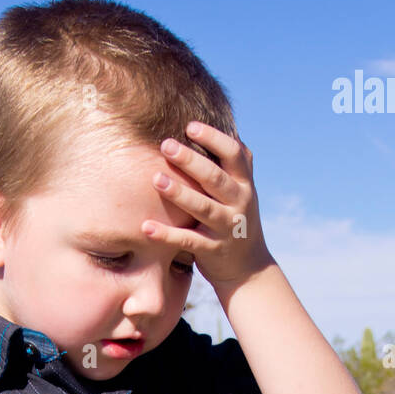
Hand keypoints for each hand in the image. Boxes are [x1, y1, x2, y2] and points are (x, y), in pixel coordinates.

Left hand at [143, 120, 272, 290]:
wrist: (248, 268)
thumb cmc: (235, 219)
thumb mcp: (242, 191)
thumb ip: (235, 165)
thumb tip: (226, 124)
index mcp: (244, 184)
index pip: (234, 154)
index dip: (213, 138)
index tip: (190, 127)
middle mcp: (239, 204)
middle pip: (215, 178)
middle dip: (191, 160)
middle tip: (166, 145)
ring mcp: (226, 228)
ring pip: (203, 208)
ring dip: (179, 193)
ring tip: (155, 179)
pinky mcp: (212, 250)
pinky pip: (187, 241)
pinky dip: (166, 235)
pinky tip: (146, 226)